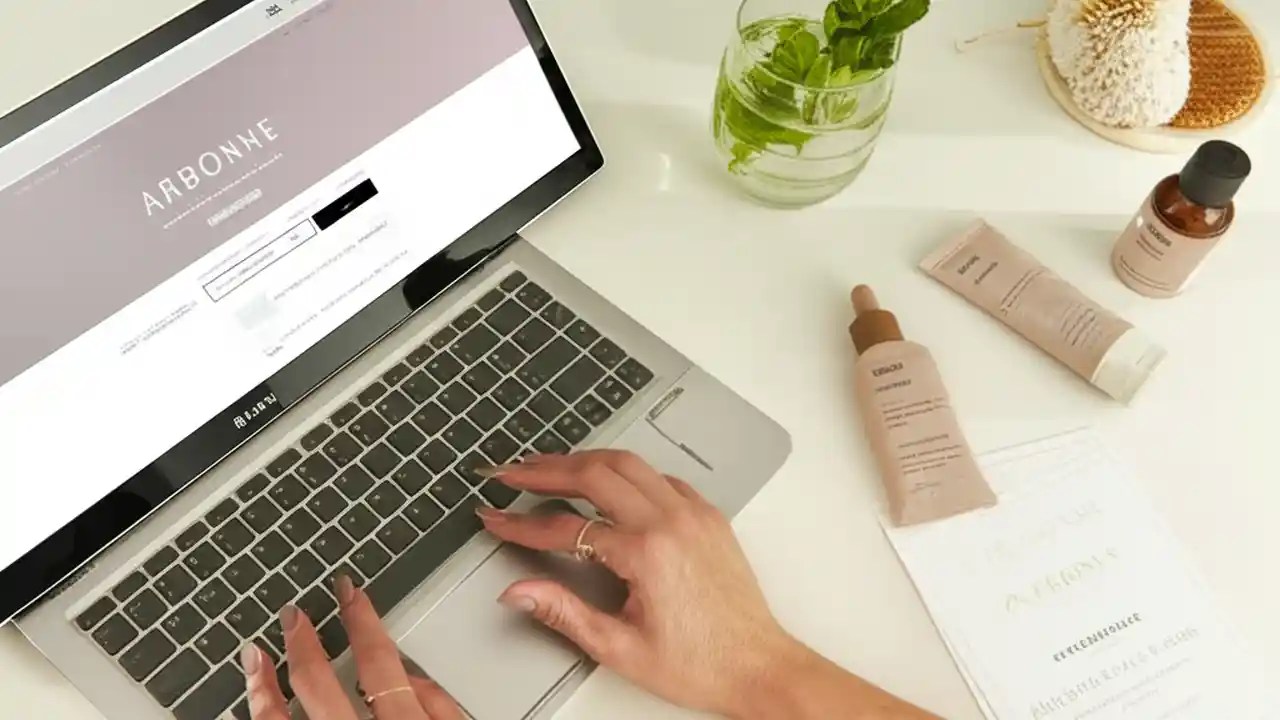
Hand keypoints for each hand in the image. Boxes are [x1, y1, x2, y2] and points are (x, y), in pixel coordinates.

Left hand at [243, 574, 462, 719]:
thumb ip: (441, 708)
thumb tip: (415, 678)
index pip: (378, 662)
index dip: (361, 620)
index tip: (348, 591)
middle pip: (319, 684)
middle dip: (303, 643)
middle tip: (292, 614)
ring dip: (263, 685)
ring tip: (253, 654)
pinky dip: (261, 717)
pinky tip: (251, 702)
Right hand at [477, 451, 798, 717]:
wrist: (758, 666)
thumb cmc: (700, 664)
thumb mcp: (620, 648)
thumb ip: (564, 613)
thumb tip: (519, 592)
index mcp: (647, 553)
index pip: (566, 526)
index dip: (521, 523)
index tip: (494, 519)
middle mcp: (671, 521)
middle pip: (595, 472)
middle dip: (544, 469)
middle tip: (509, 474)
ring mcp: (693, 512)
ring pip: (628, 463)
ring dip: (583, 459)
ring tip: (546, 466)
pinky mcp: (708, 515)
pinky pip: (660, 476)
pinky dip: (626, 470)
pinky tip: (606, 479)